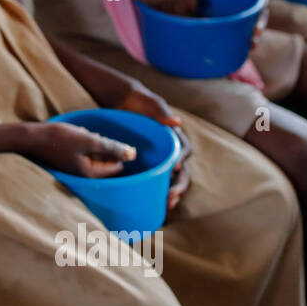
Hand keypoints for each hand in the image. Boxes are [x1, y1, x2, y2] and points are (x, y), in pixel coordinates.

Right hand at [22, 122, 137, 177]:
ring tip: (83, 135)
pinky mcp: (68, 161)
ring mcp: (75, 169)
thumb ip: (111, 147)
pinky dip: (84, 145)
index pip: (116, 167)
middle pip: (105, 162)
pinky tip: (76, 136)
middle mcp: (83, 175)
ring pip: (94, 156)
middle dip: (104, 148)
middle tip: (92, 136)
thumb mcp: (88, 140)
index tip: (110, 139)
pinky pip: (84, 154)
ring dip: (94, 145)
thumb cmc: (59, 138)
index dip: (119, 151)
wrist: (31, 137)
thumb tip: (133, 154)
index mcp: (91, 173)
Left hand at [108, 83, 191, 210]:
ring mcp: (159, 159)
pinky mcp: (147, 165)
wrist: (122, 102)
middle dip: (179, 185)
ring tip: (167, 205)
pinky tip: (153, 205)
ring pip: (171, 179)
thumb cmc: (139, 100)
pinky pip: (156, 180)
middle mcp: (169, 150)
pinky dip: (156, 192)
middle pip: (182, 170)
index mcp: (174, 136)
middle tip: (171, 197)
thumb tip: (177, 121)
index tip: (175, 168)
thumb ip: (160, 111)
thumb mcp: (149, 101)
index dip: (181, 160)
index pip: (184, 150)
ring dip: (172, 193)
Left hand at [204, 0, 268, 45]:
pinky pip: (233, 23)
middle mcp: (250, 0)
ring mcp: (240, 6)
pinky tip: (229, 45)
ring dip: (246, 37)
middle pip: (256, 19)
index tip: (256, 31)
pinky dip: (233, 34)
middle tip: (251, 45)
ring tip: (245, 51)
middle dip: (255, 33)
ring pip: (246, 23)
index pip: (262, 7)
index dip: (260, 21)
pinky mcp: (229, 9)